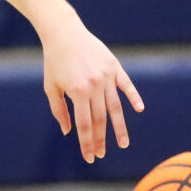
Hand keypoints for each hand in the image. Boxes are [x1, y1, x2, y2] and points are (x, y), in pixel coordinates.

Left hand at [38, 9, 143, 163]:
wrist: (64, 33)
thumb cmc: (54, 61)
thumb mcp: (51, 87)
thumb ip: (59, 110)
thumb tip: (68, 132)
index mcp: (77, 92)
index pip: (84, 125)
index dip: (87, 143)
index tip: (90, 157)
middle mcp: (94, 86)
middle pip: (101, 119)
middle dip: (101, 140)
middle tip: (101, 154)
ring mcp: (106, 76)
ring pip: (116, 107)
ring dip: (120, 127)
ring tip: (124, 143)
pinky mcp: (114, 66)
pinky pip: (126, 85)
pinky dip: (134, 97)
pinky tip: (139, 109)